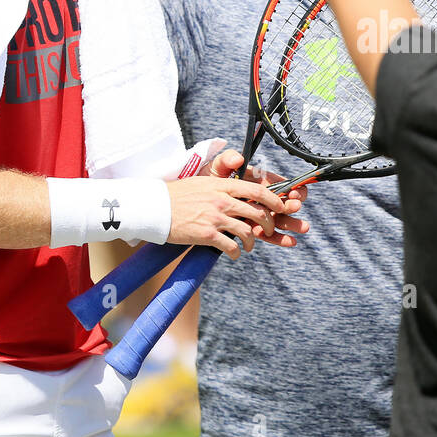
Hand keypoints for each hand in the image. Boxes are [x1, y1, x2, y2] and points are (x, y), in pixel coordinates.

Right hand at [166, 153, 306, 258]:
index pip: (257, 190)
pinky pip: (231, 246)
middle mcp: (222, 200)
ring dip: (252, 242)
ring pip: (247, 232)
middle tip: (268, 231)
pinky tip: (235, 255)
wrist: (155, 207)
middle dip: (268, 224)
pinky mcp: (207, 234)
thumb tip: (240, 189)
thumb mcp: (203, 181)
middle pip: (257, 212)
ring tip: (249, 246)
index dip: (274, 200)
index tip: (281, 207)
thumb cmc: (178, 194)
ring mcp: (215, 217)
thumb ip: (223, 185)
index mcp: (222, 185)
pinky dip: (236, 253)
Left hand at [207, 146, 309, 250]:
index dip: (291, 187)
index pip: (280, 184)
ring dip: (291, 224)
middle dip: (291, 205)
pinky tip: (290, 242)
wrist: (195, 200)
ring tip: (302, 228)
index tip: (294, 191)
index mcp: (258, 182)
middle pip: (282, 202)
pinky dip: (279, 239)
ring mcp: (257, 214)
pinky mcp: (251, 228)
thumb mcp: (217, 167)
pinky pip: (266, 235)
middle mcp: (260, 199)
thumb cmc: (209, 179)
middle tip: (295, 207)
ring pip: (278, 220)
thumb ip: (227, 160)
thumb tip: (238, 158)